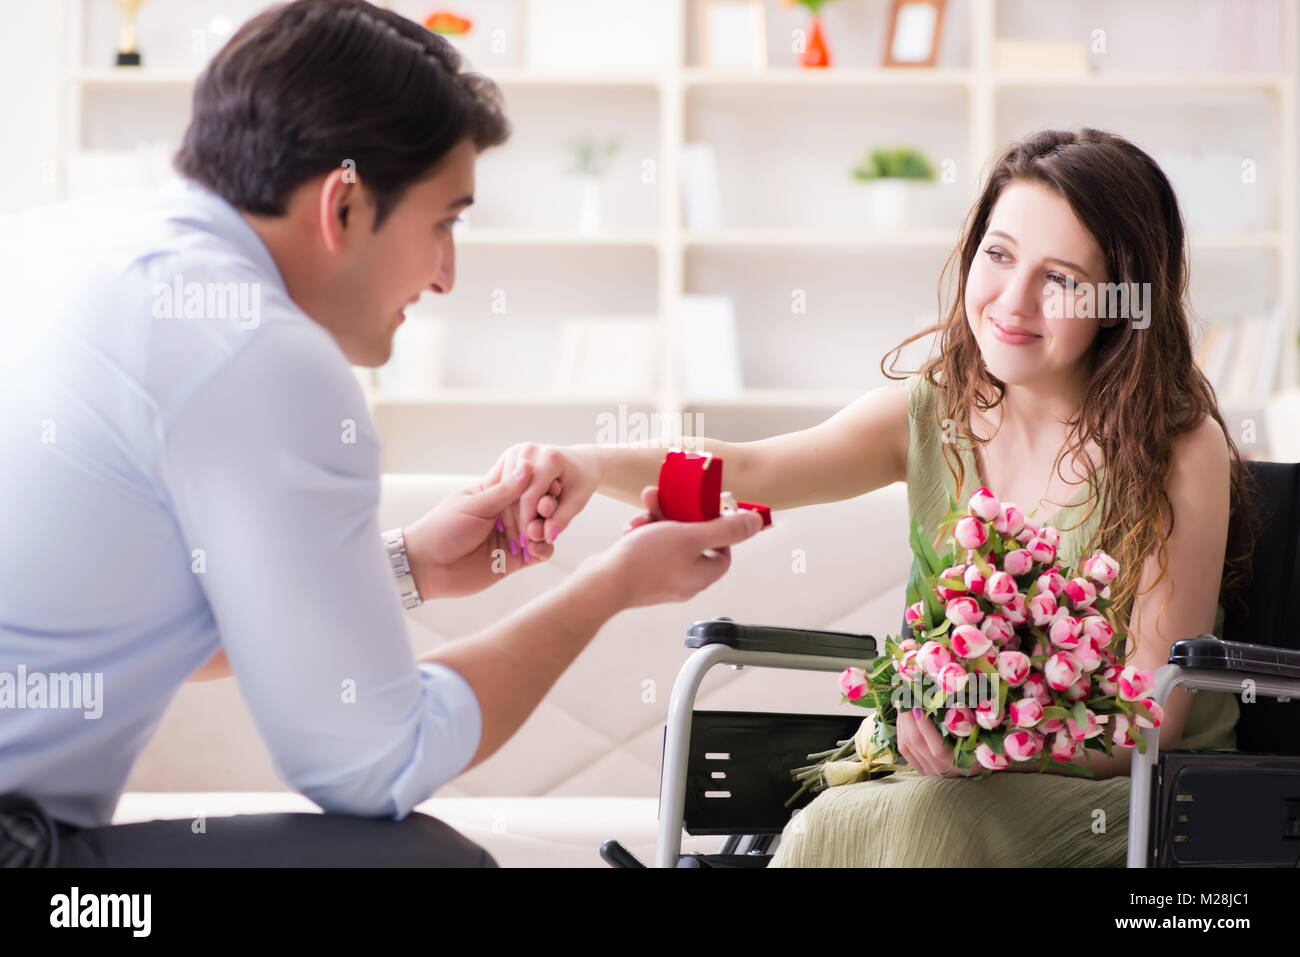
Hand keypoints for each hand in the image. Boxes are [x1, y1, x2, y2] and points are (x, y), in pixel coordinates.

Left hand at [404, 461, 554, 598]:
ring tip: (536, 533)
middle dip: (546, 506)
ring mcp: (513, 536)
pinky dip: (543, 549)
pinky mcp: (516, 559)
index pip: (524, 481)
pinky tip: (534, 550)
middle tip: (544, 511)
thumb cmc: (442, 530)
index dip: (539, 482)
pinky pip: (540, 552)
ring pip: (543, 528)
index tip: (549, 483)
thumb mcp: (473, 506)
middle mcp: (507, 513)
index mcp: (494, 493)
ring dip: (546, 528)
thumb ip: (504, 490)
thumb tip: (528, 465)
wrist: (426, 567)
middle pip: (538, 504)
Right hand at [483, 443, 602, 553]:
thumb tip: (547, 538)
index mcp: (549, 458)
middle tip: (517, 545)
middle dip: (516, 522)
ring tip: (513, 536)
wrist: (579, 461)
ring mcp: (516, 451)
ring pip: (503, 491)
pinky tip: (507, 523)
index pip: (530, 498)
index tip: (527, 543)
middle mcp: (529, 450)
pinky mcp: (508, 455)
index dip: (527, 523)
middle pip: (514, 495)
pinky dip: (503, 504)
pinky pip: (500, 485)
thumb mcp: (577, 501)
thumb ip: (562, 519)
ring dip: (506, 516)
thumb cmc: (581, 481)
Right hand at [596, 485, 764, 608]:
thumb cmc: (644, 563)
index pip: (724, 550)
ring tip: (645, 507)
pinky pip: (649, 549)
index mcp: (703, 574)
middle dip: (679, 515)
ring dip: (658, 520)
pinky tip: (632, 528)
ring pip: (668, 541)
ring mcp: (662, 580)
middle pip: (693, 541)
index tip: (705, 509)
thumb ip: (726, 529)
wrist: (602, 584)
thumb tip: (755, 524)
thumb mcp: (691, 536)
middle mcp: (685, 580)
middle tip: (668, 498)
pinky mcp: (642, 576)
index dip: (718, 526)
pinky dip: (643, 534)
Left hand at [895, 707, 976, 777]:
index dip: (924, 725)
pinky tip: (902, 717)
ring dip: (902, 722)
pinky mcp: (921, 769)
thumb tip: (954, 702)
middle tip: (904, 696)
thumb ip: (969, 721)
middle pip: (917, 743)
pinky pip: (904, 750)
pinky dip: (900, 731)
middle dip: (908, 717)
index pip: (938, 748)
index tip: (917, 704)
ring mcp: (930, 772)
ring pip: (907, 746)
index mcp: (962, 764)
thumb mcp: (982, 733)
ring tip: (902, 702)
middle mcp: (944, 771)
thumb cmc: (983, 742)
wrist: (977, 764)